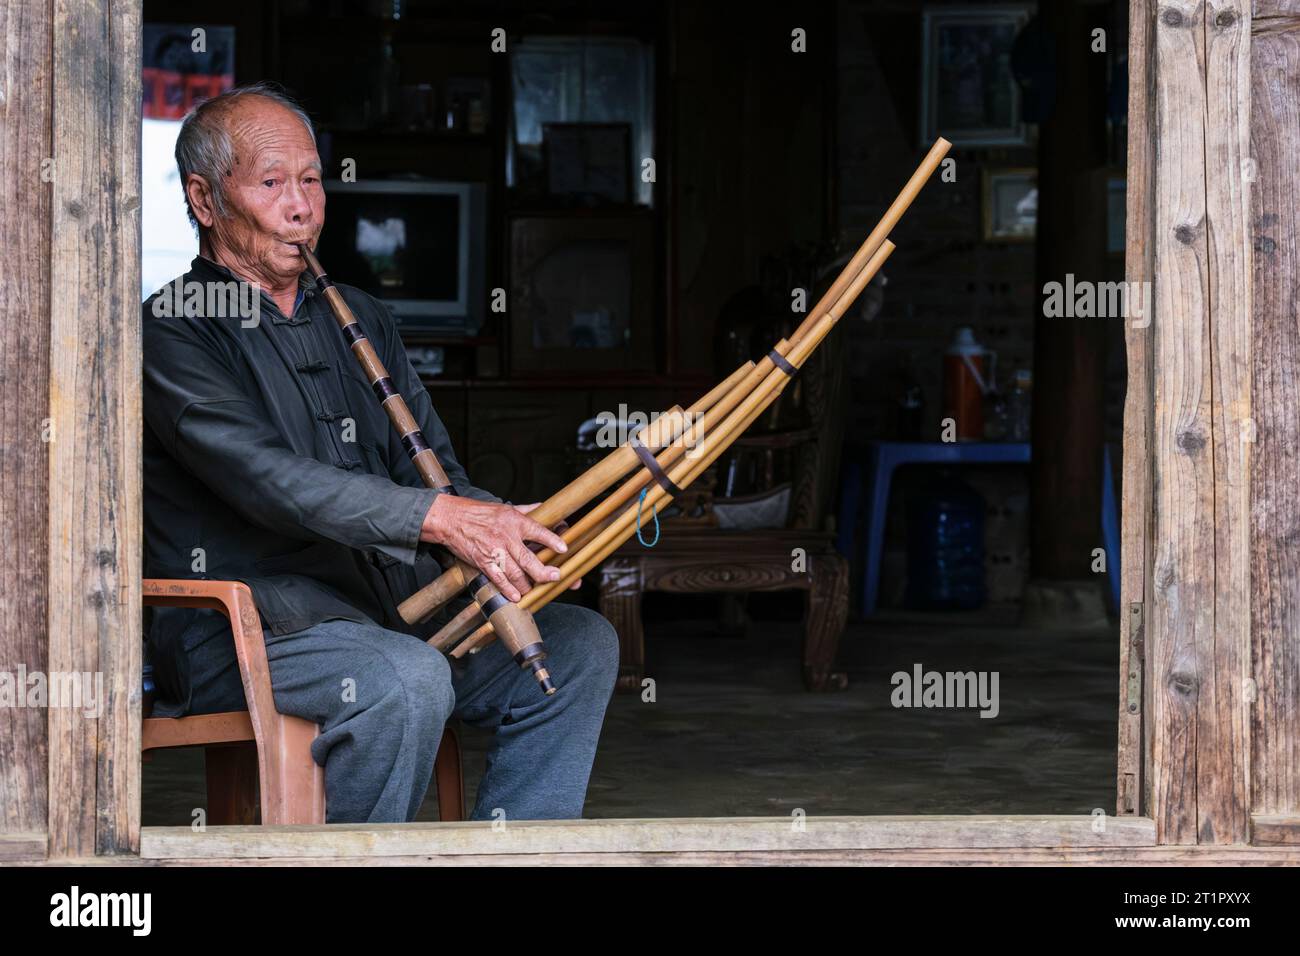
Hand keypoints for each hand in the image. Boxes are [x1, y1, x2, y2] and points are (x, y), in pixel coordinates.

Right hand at [420, 496, 568, 601]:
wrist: (450, 519)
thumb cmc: (478, 513)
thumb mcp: (505, 508)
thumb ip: (526, 510)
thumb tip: (544, 506)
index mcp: (514, 522)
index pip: (538, 531)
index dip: (552, 540)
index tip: (564, 549)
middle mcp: (506, 537)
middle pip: (528, 559)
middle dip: (544, 571)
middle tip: (556, 577)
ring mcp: (494, 552)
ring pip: (515, 573)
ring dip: (527, 584)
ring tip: (534, 589)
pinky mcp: (483, 562)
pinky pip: (498, 579)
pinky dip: (508, 589)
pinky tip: (517, 596)